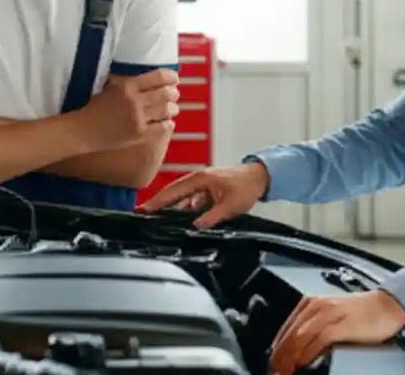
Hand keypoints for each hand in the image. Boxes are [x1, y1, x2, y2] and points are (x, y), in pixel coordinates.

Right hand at [78, 68, 179, 149]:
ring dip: (173, 108)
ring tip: (173, 108)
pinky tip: (167, 122)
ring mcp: (139, 118)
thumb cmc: (95, 106)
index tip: (174, 78)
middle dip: (173, 93)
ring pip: (166, 110)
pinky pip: (161, 127)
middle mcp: (136, 101)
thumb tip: (148, 78)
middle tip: (175, 94)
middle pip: (165, 94)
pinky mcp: (140, 134)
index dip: (170, 77)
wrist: (85, 130)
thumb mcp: (110, 86)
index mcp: (128, 86)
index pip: (157, 77)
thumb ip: (129, 81)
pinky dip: (167, 124)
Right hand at [135, 161, 269, 227]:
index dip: (159, 200)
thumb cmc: (246, 186)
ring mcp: (202, 186)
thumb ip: (212, 216)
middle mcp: (198, 180)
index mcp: (201, 178)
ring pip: (183, 200)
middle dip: (159, 204)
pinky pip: (192, 203)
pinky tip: (182, 221)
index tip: (145, 208)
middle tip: (144, 214)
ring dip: (174, 210)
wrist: (260, 178)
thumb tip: (196, 226)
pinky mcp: (207, 192)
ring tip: (160, 222)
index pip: (174, 190)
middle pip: (174, 194)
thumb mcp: (230, 205)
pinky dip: (186, 211)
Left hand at [269, 291, 404, 374]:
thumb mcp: (330, 317)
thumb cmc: (361, 313)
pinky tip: (302, 362)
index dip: (277, 348)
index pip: (286, 328)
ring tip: (285, 370)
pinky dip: (308, 352)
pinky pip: (319, 339)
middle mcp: (317, 306)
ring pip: (300, 337)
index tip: (273, 363)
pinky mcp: (342, 324)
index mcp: (311, 304)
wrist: (387, 306)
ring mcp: (329, 314)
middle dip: (280, 355)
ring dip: (290, 356)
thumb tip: (295, 350)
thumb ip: (313, 328)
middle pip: (290, 334)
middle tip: (275, 370)